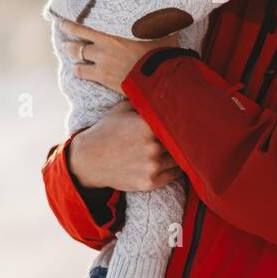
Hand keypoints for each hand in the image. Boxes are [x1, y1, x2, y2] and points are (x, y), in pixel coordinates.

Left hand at [59, 19, 179, 93]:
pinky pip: (82, 72)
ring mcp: (101, 60)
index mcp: (115, 29)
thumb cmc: (161, 52)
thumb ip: (157, 19)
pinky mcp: (102, 76)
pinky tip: (75, 70)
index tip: (71, 11)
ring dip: (71, 50)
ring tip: (67, 48)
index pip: (90, 19)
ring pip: (77, 52)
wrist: (158, 77)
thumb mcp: (161, 30)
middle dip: (68, 29)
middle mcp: (104, 43)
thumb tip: (164, 8)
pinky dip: (77, 70)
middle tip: (62, 25)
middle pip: (78, 33)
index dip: (78, 15)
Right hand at [67, 100, 182, 192]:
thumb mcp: (122, 110)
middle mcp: (153, 147)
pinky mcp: (149, 182)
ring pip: (178, 160)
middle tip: (188, 136)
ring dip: (179, 154)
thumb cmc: (106, 131)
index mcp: (148, 126)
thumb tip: (161, 95)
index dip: (182, 124)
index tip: (187, 122)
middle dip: (181, 139)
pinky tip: (176, 162)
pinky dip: (176, 169)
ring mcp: (152, 166)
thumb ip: (142, 103)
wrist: (88, 159)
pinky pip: (173, 175)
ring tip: (181, 149)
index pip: (177, 125)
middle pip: (180, 143)